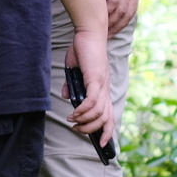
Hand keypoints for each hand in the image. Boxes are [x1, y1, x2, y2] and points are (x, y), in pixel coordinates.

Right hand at [64, 25, 115, 148]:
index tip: (102, 145)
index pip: (110, 115)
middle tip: (78, 130)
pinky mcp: (95, 79)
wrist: (89, 31)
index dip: (107, 131)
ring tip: (73, 121)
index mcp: (102, 89)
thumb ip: (72, 85)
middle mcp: (105, 89)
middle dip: (93, 131)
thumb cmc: (83, 49)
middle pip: (106, 119)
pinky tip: (74, 112)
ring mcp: (102, 84)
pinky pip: (92, 101)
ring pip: (99, 113)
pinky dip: (83, 110)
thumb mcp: (74, 71)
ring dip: (85, 121)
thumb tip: (67, 97)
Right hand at [98, 0, 141, 34]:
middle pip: (128, 13)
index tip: (111, 31)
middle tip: (105, 36)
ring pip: (122, 10)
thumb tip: (100, 0)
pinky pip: (114, 2)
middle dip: (117, 26)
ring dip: (111, 22)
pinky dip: (108, 13)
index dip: (121, 22)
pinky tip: (100, 19)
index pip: (131, 9)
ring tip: (101, 31)